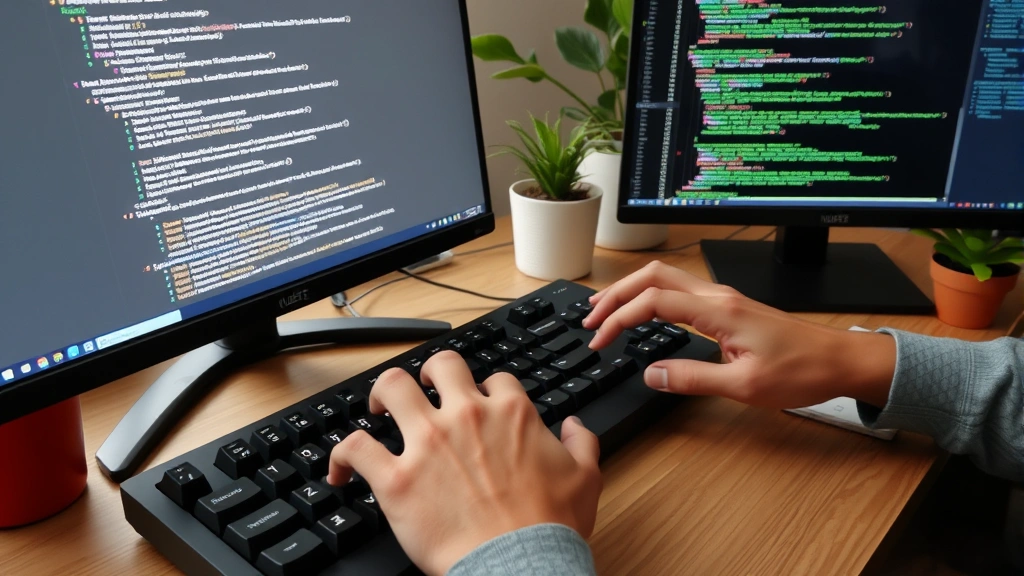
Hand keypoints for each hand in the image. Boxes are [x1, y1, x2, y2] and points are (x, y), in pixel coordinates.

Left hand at [327, 351, 601, 575]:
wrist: (520, 564)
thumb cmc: (549, 526)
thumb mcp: (586, 477)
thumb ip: (581, 442)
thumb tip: (575, 426)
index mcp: (510, 412)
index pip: (493, 379)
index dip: (486, 389)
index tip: (481, 405)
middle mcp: (466, 416)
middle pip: (440, 365)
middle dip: (430, 372)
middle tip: (425, 388)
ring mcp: (428, 443)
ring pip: (392, 388)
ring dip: (382, 393)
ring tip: (378, 406)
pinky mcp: (396, 478)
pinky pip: (355, 449)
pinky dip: (340, 455)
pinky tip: (339, 468)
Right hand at [584, 261, 895, 408]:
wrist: (839, 361)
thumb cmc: (801, 371)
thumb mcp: (744, 386)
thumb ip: (692, 379)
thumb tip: (651, 375)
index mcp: (718, 310)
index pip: (653, 302)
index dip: (619, 319)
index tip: (599, 340)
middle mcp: (717, 296)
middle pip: (652, 276)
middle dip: (615, 294)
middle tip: (590, 318)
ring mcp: (722, 297)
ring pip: (664, 278)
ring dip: (631, 291)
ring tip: (605, 310)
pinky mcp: (727, 306)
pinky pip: (678, 289)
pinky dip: (650, 296)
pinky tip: (643, 312)